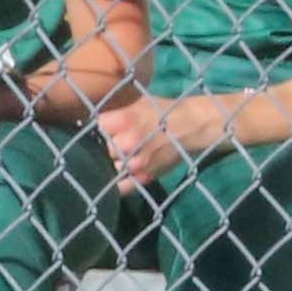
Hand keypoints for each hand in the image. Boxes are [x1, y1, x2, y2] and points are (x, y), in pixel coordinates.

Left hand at [96, 93, 212, 189]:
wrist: (191, 127)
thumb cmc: (163, 111)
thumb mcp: (139, 104)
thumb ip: (119, 113)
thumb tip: (101, 119)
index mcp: (123, 120)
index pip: (100, 126)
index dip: (106, 127)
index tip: (112, 127)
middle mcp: (126, 141)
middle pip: (107, 148)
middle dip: (113, 146)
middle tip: (124, 142)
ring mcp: (135, 161)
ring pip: (115, 166)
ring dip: (120, 163)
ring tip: (130, 157)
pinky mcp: (145, 176)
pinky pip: (125, 185)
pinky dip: (123, 184)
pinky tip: (124, 177)